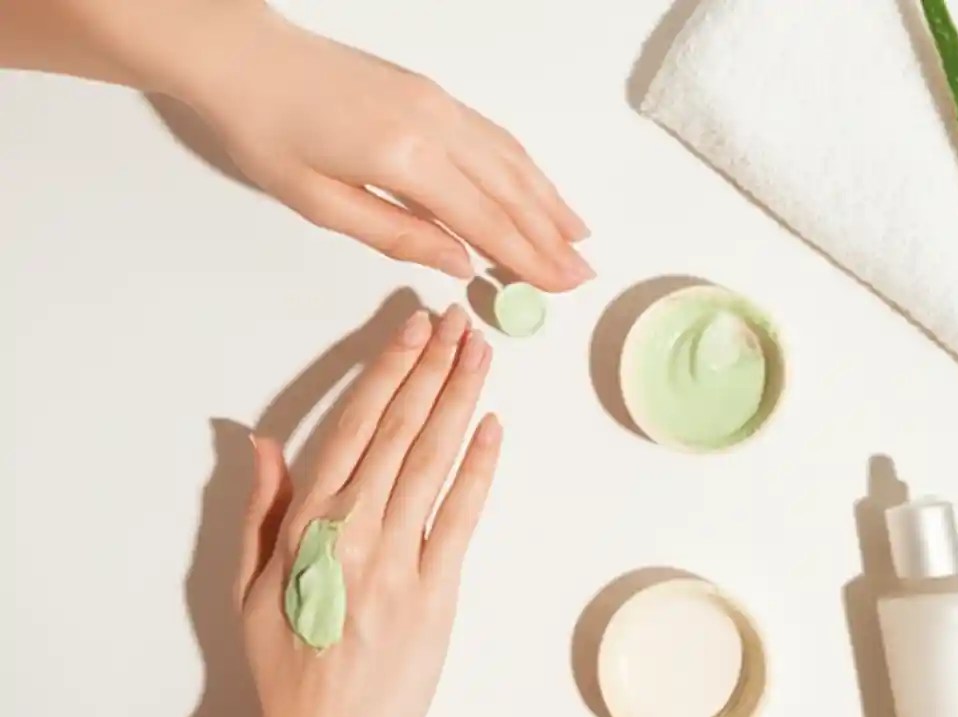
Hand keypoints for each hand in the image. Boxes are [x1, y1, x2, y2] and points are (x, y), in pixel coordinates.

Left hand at [186, 6, 591, 290]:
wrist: (243, 57)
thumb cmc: (266, 132)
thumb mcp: (319, 202)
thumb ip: (396, 235)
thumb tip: (459, 263)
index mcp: (404, 159)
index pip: (485, 219)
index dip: (528, 257)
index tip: (561, 284)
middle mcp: (434, 124)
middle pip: (510, 189)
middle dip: (550, 235)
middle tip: (581, 273)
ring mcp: (438, 102)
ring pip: (511, 158)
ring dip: (548, 199)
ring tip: (578, 236)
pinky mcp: (433, 92)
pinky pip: (494, 136)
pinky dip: (525, 167)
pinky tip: (537, 187)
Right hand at [238, 305, 501, 716]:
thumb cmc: (289, 660)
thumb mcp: (247, 586)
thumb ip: (260, 508)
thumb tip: (262, 441)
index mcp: (310, 521)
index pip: (357, 425)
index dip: (389, 371)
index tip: (411, 330)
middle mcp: (358, 527)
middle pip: (403, 429)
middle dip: (433, 368)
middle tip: (458, 322)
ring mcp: (402, 556)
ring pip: (435, 459)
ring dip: (461, 399)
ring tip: (480, 354)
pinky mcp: (438, 587)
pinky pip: (463, 515)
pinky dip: (480, 467)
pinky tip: (494, 426)